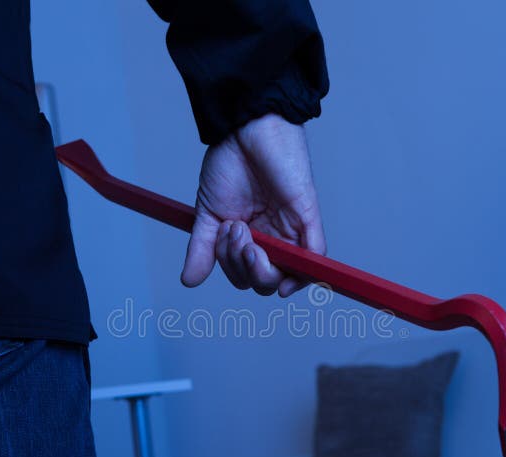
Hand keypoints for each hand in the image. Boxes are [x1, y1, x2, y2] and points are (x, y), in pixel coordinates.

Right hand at [180, 113, 325, 296]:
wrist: (245, 127)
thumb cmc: (230, 162)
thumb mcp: (209, 212)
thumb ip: (202, 248)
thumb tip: (189, 280)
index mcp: (251, 238)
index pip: (248, 276)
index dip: (236, 272)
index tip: (222, 245)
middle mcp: (273, 237)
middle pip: (266, 281)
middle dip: (245, 268)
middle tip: (234, 231)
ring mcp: (292, 228)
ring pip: (288, 274)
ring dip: (261, 268)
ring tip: (243, 232)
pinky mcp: (308, 214)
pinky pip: (315, 253)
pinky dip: (304, 272)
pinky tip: (288, 281)